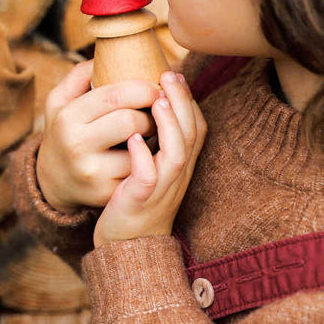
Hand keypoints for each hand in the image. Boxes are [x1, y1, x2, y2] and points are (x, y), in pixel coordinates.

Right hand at [36, 60, 158, 213]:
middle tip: (157, 110)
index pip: (113, 95)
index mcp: (67, 116)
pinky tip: (147, 153)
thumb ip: (80, 74)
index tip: (155, 86)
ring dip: (155, 138)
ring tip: (153, 130)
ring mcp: (92, 172)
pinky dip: (149, 160)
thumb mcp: (59, 101)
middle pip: (131, 122)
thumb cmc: (64, 130)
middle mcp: (76, 145)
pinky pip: (141, 172)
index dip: (142, 88)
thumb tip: (108, 51)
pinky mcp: (106, 194)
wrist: (52, 181)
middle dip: (152, 113)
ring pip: (140, 149)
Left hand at [93, 71, 206, 246]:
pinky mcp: (140, 201)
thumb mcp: (153, 170)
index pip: (196, 129)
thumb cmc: (135, 202)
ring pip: (176, 154)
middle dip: (182, 102)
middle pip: (191, 135)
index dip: (189, 101)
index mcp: (179, 166)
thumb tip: (150, 106)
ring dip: (169, 125)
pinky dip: (143, 156)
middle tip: (168, 74)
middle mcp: (176, 176)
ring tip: (156, 100)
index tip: (174, 75)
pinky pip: (147, 178)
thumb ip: (157, 143)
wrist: (127, 249)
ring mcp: (160, 189)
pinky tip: (133, 139)